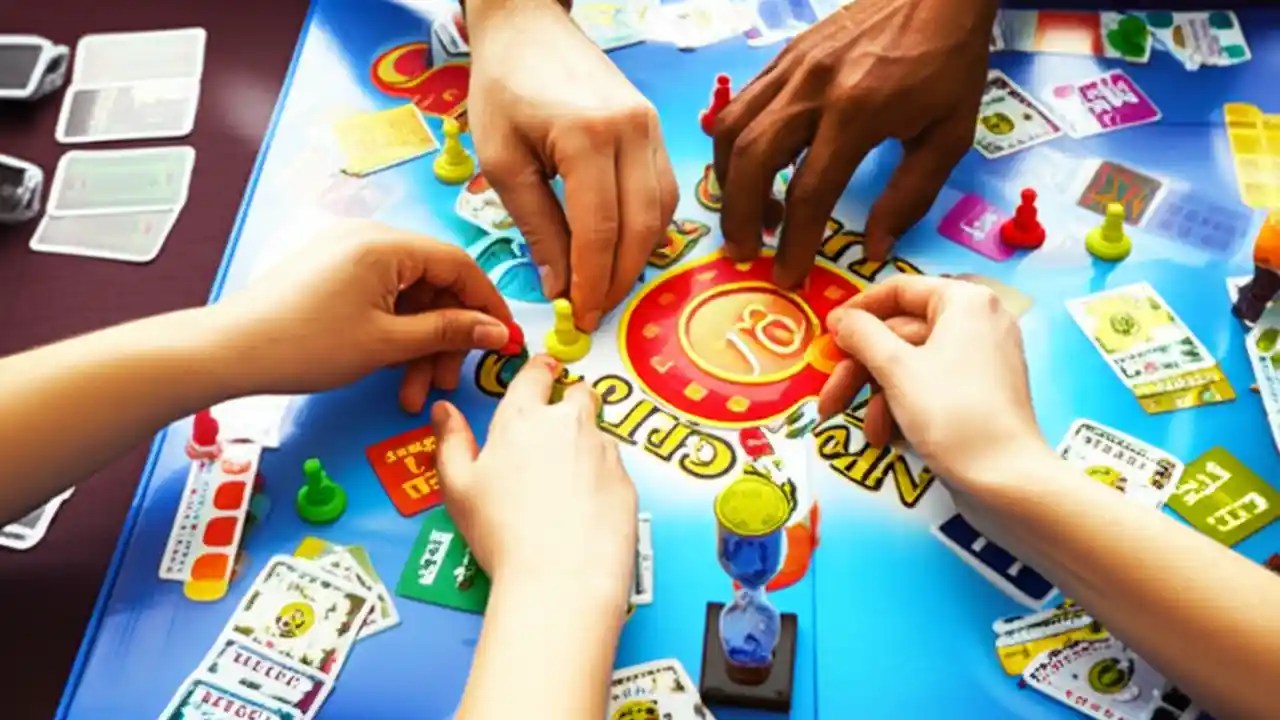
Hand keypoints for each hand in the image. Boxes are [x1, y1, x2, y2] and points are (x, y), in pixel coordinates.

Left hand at [215, 220, 511, 411]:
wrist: (228, 351)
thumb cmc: (304, 344)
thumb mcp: (387, 343)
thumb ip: (448, 332)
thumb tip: (496, 331)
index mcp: (386, 244)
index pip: (459, 265)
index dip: (486, 305)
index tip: (501, 340)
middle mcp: (370, 239)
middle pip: (434, 285)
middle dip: (446, 336)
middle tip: (446, 380)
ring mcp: (349, 256)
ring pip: (408, 299)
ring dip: (418, 345)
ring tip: (412, 392)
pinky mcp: (334, 275)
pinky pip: (382, 301)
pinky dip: (394, 336)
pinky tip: (392, 374)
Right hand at [433, 355, 636, 608]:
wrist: (560, 578)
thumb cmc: (503, 535)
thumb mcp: (458, 487)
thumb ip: (451, 441)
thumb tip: (443, 411)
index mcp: (523, 419)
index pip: (536, 373)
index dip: (540, 369)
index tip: (543, 371)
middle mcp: (568, 424)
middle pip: (579, 393)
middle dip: (571, 403)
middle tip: (556, 433)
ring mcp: (603, 450)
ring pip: (598, 433)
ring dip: (586, 447)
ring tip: (565, 488)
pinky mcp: (626, 480)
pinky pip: (614, 469)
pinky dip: (602, 480)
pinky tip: (584, 510)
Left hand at [467, 0, 677, 330]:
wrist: (527, 27)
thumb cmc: (503, 87)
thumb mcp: (502, 161)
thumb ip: (535, 225)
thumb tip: (558, 286)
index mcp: (589, 137)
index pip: (600, 230)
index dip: (592, 282)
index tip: (579, 316)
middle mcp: (633, 131)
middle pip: (641, 227)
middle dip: (619, 279)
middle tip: (594, 312)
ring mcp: (651, 127)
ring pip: (661, 212)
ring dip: (637, 257)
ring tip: (605, 286)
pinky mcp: (654, 127)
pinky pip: (662, 190)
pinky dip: (646, 227)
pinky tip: (620, 247)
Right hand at [714, 0, 993, 286]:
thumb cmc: (949, 62)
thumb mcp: (948, 135)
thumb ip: (909, 196)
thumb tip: (873, 248)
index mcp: (856, 113)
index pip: (807, 193)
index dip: (793, 243)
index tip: (788, 276)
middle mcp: (811, 89)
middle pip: (750, 161)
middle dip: (740, 216)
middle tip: (747, 251)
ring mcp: (791, 69)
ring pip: (730, 130)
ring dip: (729, 181)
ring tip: (749, 213)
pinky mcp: (783, 57)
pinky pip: (740, 105)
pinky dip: (735, 145)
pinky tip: (756, 168)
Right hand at [817, 276, 1044, 493]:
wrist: (1005, 480)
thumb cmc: (951, 413)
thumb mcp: (896, 369)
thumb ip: (861, 334)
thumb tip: (840, 317)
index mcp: (965, 301)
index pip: (900, 290)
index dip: (858, 311)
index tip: (828, 336)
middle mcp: (979, 320)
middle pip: (901, 333)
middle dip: (861, 371)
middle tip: (830, 400)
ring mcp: (983, 358)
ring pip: (912, 363)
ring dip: (880, 397)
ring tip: (868, 432)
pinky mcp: (983, 392)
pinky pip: (933, 385)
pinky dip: (906, 406)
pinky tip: (889, 438)